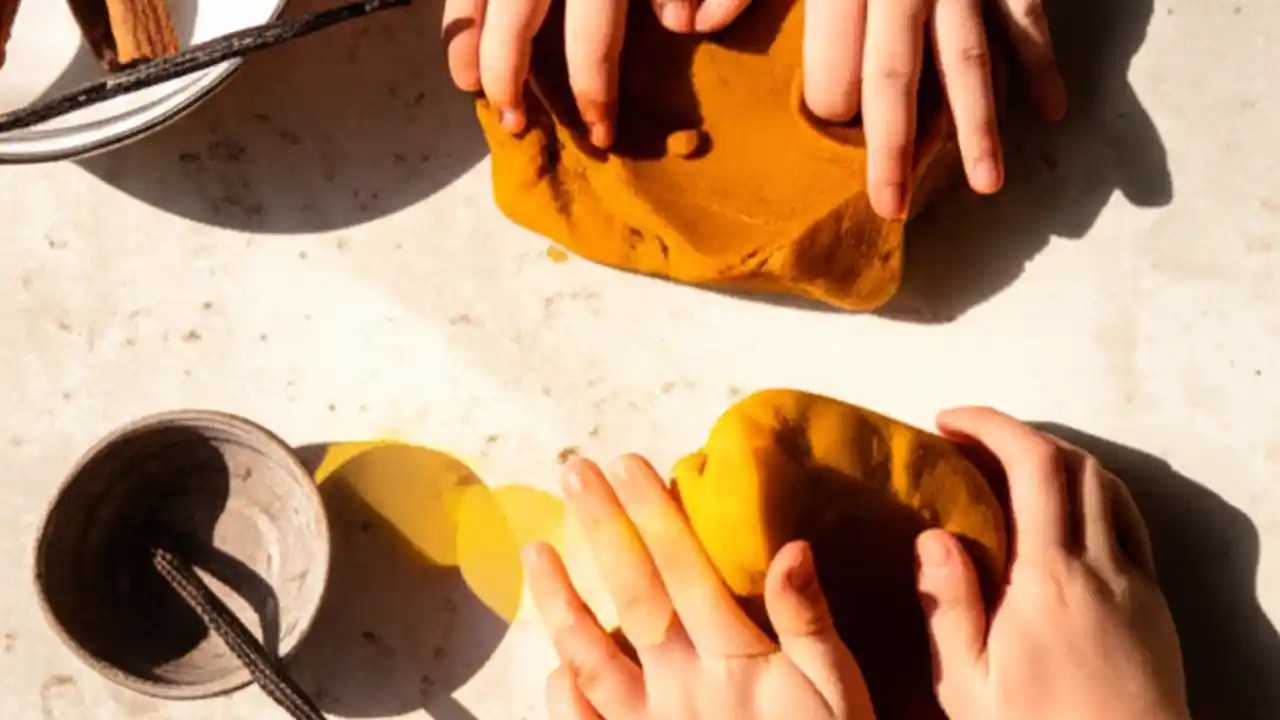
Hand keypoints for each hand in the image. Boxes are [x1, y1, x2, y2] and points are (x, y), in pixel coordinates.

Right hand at [442, 0, 754, 149]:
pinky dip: (462, 3)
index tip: (600, 133)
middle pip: (517, 16)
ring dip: (466, 35)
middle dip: (508, 75)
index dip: (591, 91)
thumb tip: (683, 24)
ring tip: (466, 83)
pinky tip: (461, 30)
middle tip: (515, 123)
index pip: (593, 36)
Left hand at [523, 455, 875, 718]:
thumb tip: (792, 550)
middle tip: (574, 471)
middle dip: (602, 528)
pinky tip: (553, 662)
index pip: (684, 569)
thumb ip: (812, 625)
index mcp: (736, 661)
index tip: (628, 463)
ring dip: (559, 601)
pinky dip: (564, 693)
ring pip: (590, 658)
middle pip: (633, 595)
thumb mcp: (840, 693)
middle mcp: (682, 688)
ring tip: (533, 551)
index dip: (654, 514)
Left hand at [800, 0, 1066, 217]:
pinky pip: (1026, 18)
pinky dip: (1041, 63)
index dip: (829, 104)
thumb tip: (710, 26)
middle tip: (893, 207)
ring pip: (969, 61)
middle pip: (894, 79)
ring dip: (979, 127)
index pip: (836, 65)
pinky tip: (1052, 109)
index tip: (830, 124)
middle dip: (893, 149)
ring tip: (987, 183)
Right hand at [916, 408, 1189, 719]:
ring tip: (1010, 474)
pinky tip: (1063, 518)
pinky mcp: (1155, 603)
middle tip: (969, 447)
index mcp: (1050, 577)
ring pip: (1107, 486)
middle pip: (1074, 462)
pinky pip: (1128, 523)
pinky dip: (1093, 496)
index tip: (949, 421)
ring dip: (1058, 461)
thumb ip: (948, 606)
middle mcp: (1101, 565)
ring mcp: (1136, 581)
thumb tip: (933, 536)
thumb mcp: (969, 684)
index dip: (993, 425)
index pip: (1033, 466)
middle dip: (1019, 435)